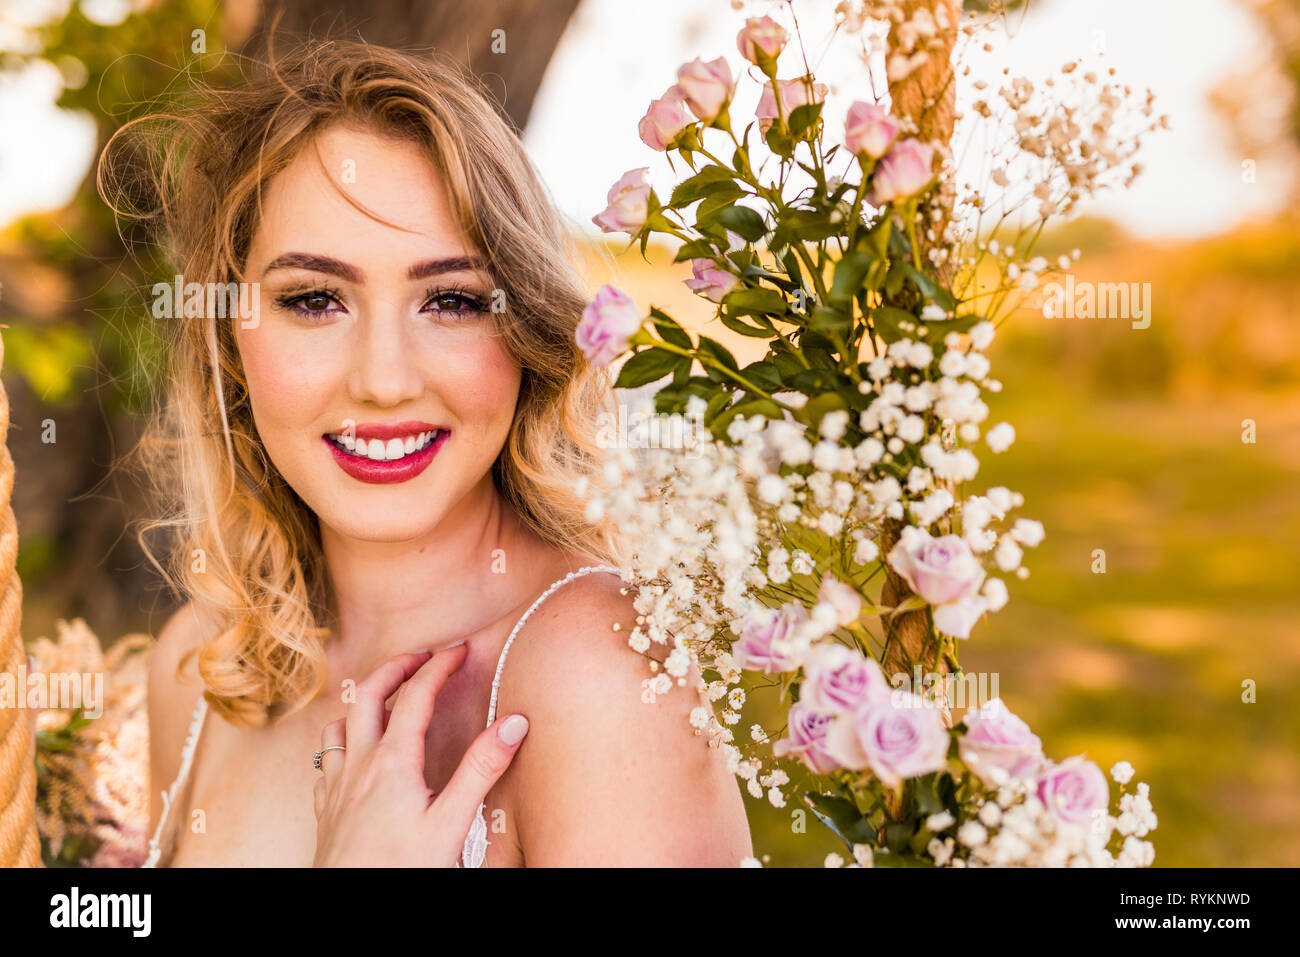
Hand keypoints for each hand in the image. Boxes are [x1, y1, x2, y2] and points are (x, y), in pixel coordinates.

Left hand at [311, 644, 529, 866]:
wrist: (353, 908)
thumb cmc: (401, 870)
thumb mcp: (452, 822)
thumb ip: (482, 769)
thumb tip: (513, 722)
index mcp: (393, 762)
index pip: (416, 696)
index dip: (438, 667)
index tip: (459, 651)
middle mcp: (359, 764)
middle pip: (367, 694)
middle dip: (394, 667)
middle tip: (421, 656)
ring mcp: (337, 786)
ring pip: (339, 724)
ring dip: (361, 702)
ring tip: (385, 697)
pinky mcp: (326, 809)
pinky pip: (325, 761)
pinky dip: (341, 742)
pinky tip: (353, 754)